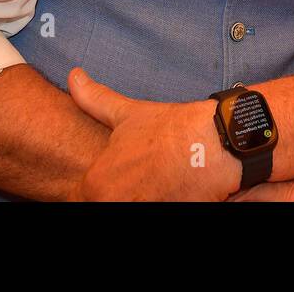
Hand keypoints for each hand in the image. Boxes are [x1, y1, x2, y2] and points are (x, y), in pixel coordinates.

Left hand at [68, 68, 240, 200]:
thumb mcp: (129, 113)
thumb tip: (74, 76)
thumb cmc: (173, 129)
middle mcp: (113, 203)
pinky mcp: (170, 216)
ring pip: (134, 208)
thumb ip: (94, 100)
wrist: (218, 142)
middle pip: (109, 204)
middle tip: (147, 179)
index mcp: (97, 185)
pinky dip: (164, 204)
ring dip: (144, 198)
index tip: (126, 176)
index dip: (105, 187)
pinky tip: (174, 193)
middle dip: (125, 194)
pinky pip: (159, 213)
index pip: (86, 197)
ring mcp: (142, 212)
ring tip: (162, 186)